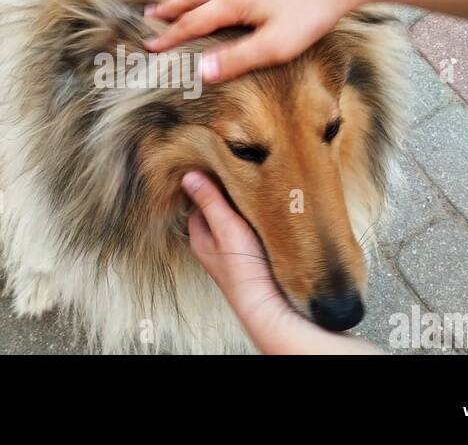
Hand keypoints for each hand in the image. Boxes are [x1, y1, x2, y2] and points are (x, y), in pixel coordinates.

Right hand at [146, 0, 365, 82]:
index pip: (192, 23)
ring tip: (177, 1)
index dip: (170, 38)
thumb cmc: (311, 10)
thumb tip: (201, 72)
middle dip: (170, 10)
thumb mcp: (274, 45)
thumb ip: (237, 59)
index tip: (149, 47)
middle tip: (149, 16)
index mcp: (233, 3)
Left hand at [181, 171, 380, 354]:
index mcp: (202, 238)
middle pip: (220, 206)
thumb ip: (209, 201)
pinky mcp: (261, 252)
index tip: (220, 158)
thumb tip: (188, 175)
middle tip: (245, 164)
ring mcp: (240, 249)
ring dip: (249, 199)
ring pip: (241, 214)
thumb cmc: (248, 274)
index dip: (208, 179)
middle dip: (230, 188)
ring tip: (263, 179)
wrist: (278, 308)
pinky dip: (264, 212)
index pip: (198, 200)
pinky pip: (259, 223)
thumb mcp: (226, 229)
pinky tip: (276, 203)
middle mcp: (218, 244)